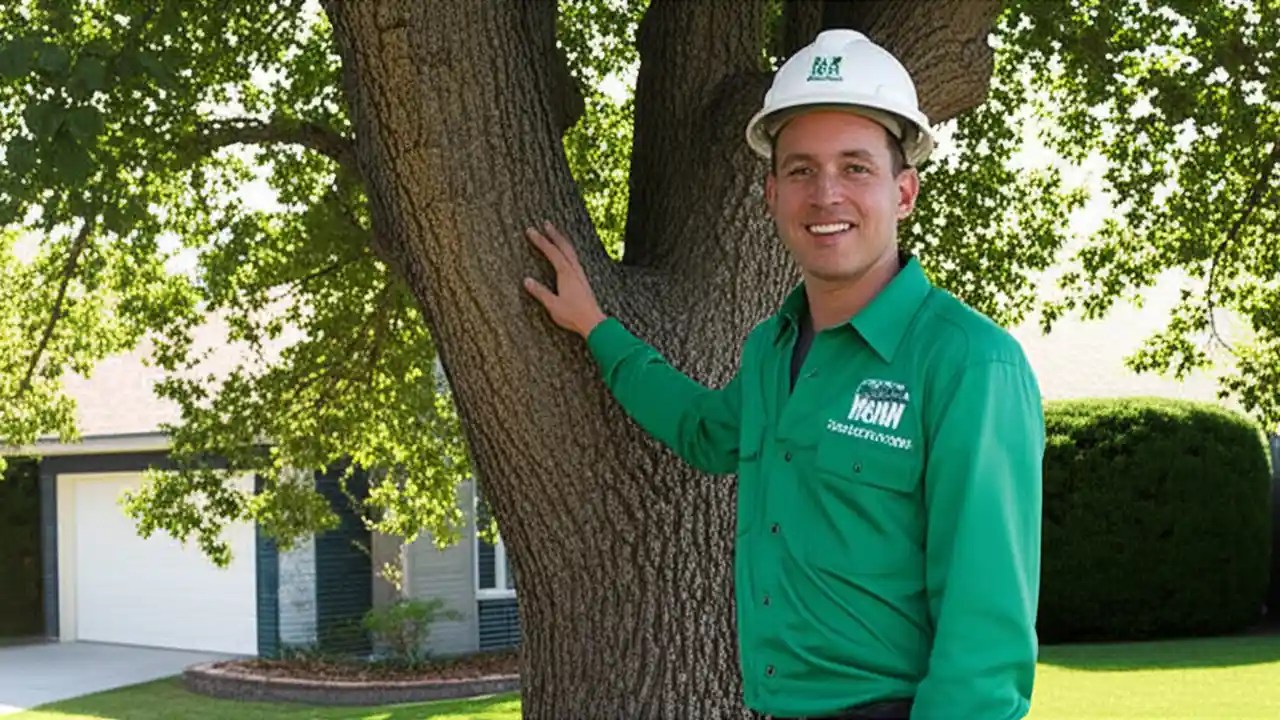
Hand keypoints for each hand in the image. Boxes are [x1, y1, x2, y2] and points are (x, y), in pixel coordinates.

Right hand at [523, 221, 606, 338]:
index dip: (540, 240)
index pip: (551, 252)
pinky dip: (569, 251)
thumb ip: (540, 292)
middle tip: (546, 223)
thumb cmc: (573, 315)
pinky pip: (575, 259)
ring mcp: (580, 274)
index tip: (531, 231)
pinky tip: (568, 255)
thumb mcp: (552, 305)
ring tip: (556, 234)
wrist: (593, 322)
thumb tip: (527, 280)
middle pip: (564, 246)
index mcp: (566, 273)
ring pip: (571, 251)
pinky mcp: (583, 280)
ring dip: (562, 240)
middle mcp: (574, 271)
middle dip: (554, 234)